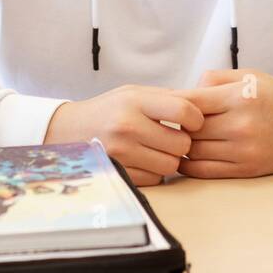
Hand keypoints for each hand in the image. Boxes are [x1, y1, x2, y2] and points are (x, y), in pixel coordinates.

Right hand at [44, 85, 203, 186]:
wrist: (68, 130)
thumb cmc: (108, 109)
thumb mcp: (133, 93)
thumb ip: (166, 98)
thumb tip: (203, 106)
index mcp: (135, 100)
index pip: (184, 110)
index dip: (195, 118)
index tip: (192, 121)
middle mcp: (128, 126)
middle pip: (181, 144)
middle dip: (182, 143)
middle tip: (172, 137)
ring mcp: (122, 152)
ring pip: (171, 166)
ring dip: (169, 160)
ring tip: (156, 149)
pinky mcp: (119, 173)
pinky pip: (155, 179)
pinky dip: (155, 172)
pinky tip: (143, 160)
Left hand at [178, 69, 272, 178]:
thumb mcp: (249, 76)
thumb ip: (214, 79)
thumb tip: (183, 93)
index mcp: (241, 97)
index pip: (192, 102)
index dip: (173, 104)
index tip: (165, 104)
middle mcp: (242, 125)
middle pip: (190, 129)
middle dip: (176, 125)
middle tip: (170, 122)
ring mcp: (244, 150)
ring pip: (194, 151)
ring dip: (182, 146)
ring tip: (179, 138)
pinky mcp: (247, 169)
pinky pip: (206, 171)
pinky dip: (190, 165)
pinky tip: (187, 156)